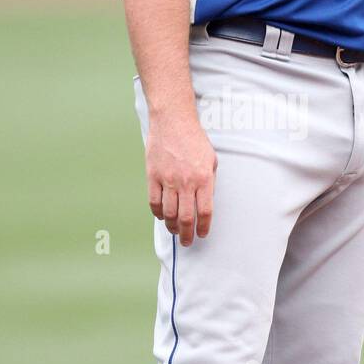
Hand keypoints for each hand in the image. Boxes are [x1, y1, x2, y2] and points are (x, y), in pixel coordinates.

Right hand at [144, 110, 217, 244]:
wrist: (173, 121)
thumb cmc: (194, 140)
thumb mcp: (211, 160)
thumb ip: (209, 182)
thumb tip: (204, 202)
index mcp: (203, 178)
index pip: (205, 211)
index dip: (203, 227)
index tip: (202, 234)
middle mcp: (186, 182)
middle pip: (186, 217)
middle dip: (187, 234)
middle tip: (187, 241)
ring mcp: (168, 180)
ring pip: (169, 213)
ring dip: (172, 226)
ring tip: (175, 231)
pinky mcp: (153, 176)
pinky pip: (154, 202)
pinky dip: (158, 213)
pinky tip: (162, 216)